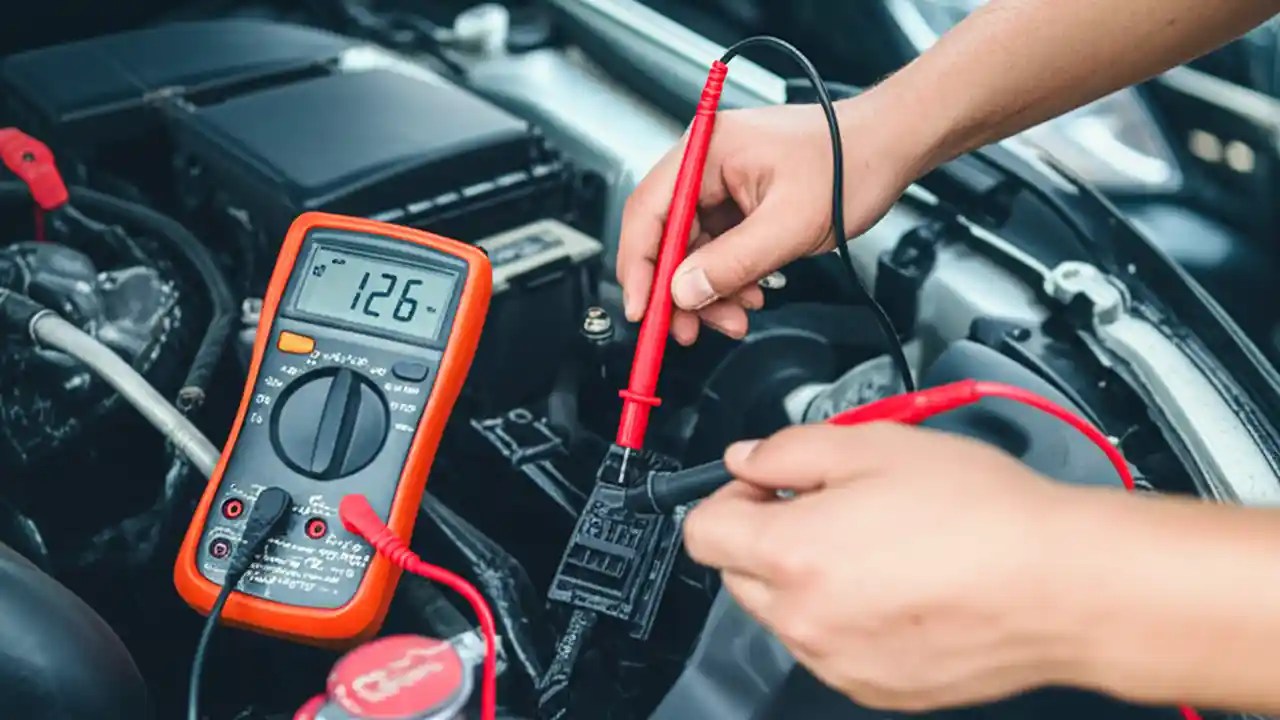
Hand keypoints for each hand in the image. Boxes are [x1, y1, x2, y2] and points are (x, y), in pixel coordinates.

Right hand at [617, 94, 923, 344]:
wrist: (890, 147)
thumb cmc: (850, 162)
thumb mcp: (790, 223)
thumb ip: (733, 261)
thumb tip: (684, 292)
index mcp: (707, 151)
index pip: (647, 213)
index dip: (639, 267)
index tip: (642, 311)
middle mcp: (706, 163)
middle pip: (665, 236)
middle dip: (678, 289)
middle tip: (687, 330)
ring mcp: (722, 182)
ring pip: (691, 248)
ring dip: (707, 290)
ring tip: (732, 317)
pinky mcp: (739, 200)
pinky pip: (717, 246)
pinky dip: (728, 277)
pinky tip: (748, 294)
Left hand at [683, 423, 1101, 711]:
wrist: (1063, 586)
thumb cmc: (983, 515)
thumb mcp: (875, 446)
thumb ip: (790, 451)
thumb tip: (746, 460)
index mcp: (794, 554)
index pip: (702, 532)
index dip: (729, 497)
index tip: (764, 486)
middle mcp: (805, 620)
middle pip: (738, 574)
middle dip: (767, 536)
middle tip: (829, 506)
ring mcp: (838, 662)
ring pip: (784, 613)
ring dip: (807, 578)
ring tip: (877, 545)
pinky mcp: (874, 688)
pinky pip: (829, 648)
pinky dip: (845, 618)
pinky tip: (898, 586)